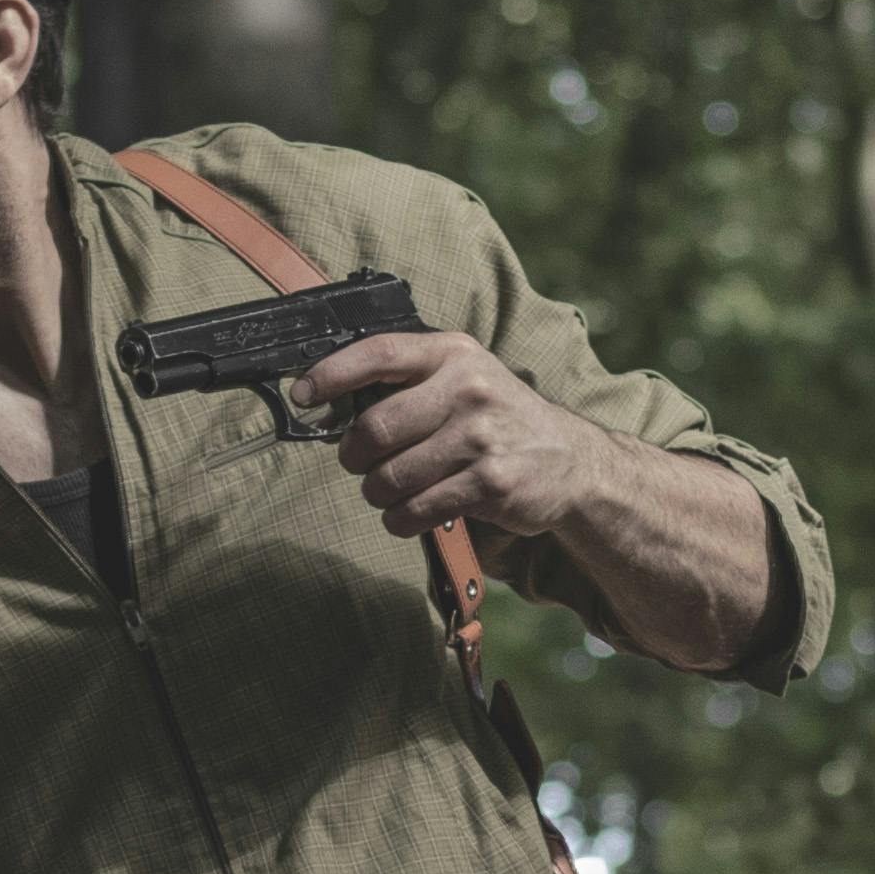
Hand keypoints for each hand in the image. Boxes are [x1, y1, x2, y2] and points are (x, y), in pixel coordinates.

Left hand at [292, 330, 620, 540]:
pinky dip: (401, 520)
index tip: (303, 395)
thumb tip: (334, 407)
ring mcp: (481, 437)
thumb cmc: (500, 418)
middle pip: (375, 428)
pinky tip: (410, 514)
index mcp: (453, 353)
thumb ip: (411, 381)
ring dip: (377, 494)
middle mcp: (468, 388)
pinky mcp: (490, 483)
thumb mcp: (465, 377)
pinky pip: (417, 509)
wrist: (570, 459)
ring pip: (390, 477)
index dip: (332, 374)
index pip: (380, 353)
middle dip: (353, 456)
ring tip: (389, 492)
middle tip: (359, 464)